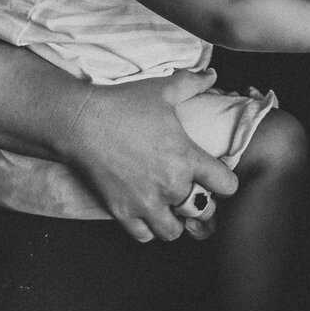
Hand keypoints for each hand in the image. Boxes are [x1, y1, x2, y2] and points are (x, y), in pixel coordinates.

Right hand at [61, 68, 238, 242]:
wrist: (82, 122)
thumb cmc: (125, 103)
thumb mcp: (165, 88)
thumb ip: (194, 82)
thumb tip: (212, 74)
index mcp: (186, 157)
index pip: (226, 184)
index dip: (228, 182)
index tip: (221, 177)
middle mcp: (170, 185)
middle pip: (203, 211)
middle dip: (204, 203)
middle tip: (197, 193)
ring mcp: (145, 202)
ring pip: (173, 231)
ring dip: (176, 220)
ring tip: (173, 207)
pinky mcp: (121, 213)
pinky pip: (144, 236)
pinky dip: (149, 228)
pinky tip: (149, 213)